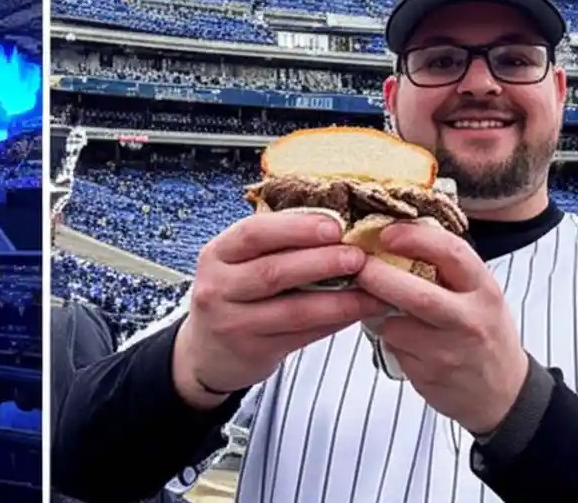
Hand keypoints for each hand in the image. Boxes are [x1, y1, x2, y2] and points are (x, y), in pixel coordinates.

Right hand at [175, 211, 389, 409]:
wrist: (206, 351)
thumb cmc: (233, 295)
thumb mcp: (236, 263)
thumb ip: (273, 245)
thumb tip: (336, 225)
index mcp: (217, 254)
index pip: (253, 234)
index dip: (295, 228)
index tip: (334, 225)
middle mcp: (218, 288)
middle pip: (273, 272)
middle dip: (321, 262)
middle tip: (358, 256)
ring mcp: (233, 323)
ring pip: (293, 310)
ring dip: (339, 299)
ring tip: (371, 289)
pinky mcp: (253, 351)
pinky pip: (302, 335)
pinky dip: (334, 322)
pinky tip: (357, 311)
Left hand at [354, 223, 527, 434]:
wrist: (502, 392)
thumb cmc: (482, 330)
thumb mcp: (478, 294)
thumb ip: (445, 269)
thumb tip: (392, 236)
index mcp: (484, 289)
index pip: (452, 253)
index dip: (414, 238)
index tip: (385, 232)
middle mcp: (470, 320)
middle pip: (417, 294)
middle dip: (378, 276)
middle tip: (355, 264)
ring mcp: (448, 351)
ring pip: (394, 325)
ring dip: (373, 310)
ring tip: (370, 300)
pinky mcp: (428, 375)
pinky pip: (392, 347)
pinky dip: (383, 335)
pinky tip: (391, 332)